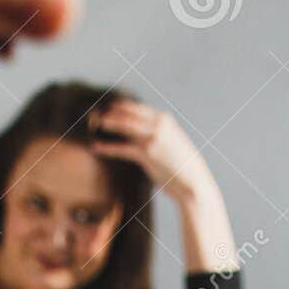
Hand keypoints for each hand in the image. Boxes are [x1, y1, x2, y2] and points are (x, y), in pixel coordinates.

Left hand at [90, 100, 212, 203]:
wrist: (193, 181)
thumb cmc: (182, 166)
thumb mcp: (172, 143)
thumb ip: (158, 135)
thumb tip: (142, 137)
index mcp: (164, 119)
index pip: (137, 108)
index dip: (120, 107)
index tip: (108, 108)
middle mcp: (158, 124)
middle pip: (128, 113)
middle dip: (111, 112)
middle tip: (96, 113)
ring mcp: (152, 137)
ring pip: (124, 125)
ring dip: (108, 123)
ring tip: (95, 124)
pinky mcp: (147, 153)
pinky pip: (122, 147)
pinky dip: (107, 147)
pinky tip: (96, 147)